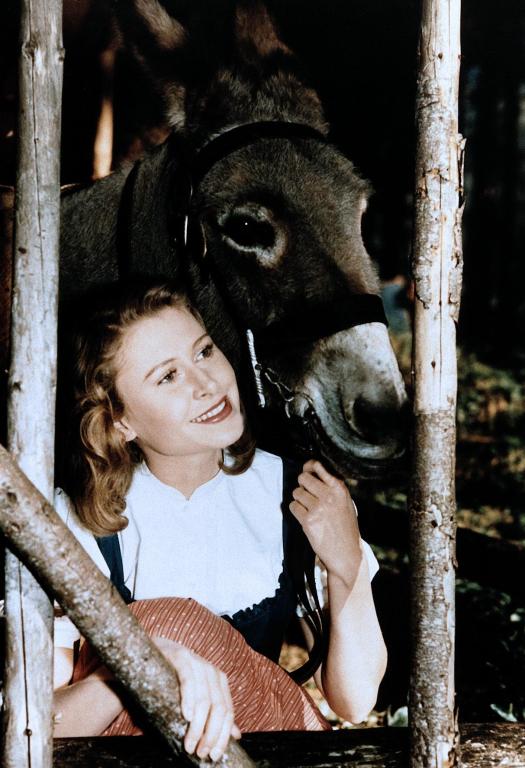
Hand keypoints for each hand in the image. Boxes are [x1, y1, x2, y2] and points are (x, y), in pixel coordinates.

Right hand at [152, 636, 240, 761]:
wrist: (148, 653)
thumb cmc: (170, 681)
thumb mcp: (194, 698)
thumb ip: (215, 715)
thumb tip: (236, 735)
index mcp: (218, 680)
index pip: (228, 711)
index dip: (222, 736)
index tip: (215, 756)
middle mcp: (211, 670)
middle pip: (219, 707)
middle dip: (211, 734)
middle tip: (201, 753)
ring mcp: (197, 662)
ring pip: (205, 699)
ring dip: (198, 726)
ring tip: (189, 744)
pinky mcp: (180, 657)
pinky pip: (189, 680)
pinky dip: (189, 700)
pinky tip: (187, 716)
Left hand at [289, 459, 362, 583]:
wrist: (347, 552)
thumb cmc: (346, 527)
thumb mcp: (346, 502)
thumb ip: (333, 488)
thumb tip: (313, 471)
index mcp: (340, 489)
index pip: (319, 467)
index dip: (309, 466)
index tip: (306, 469)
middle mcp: (329, 496)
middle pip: (303, 478)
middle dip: (302, 484)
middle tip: (306, 493)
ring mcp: (318, 508)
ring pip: (296, 492)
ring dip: (299, 499)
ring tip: (308, 507)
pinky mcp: (308, 521)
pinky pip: (293, 507)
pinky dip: (296, 510)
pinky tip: (305, 517)